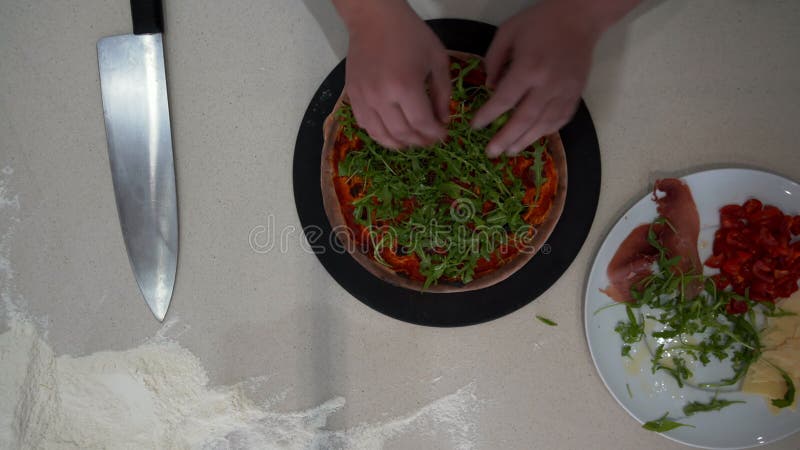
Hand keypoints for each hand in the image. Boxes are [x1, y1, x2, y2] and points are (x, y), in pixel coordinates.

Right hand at [337, 1, 449, 148]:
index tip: (443, 135)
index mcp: (406, 86)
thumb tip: (442, 120)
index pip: (422, 124)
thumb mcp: (437, 59)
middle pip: (403, 134)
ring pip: (381, 135)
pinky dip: (380, 135)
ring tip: (411, 142)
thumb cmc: (409, 34)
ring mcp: (364, 98)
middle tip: (430, 140)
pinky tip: (391, 133)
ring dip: (399, 144)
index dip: (435, 134)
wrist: (374, 18)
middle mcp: (382, 97)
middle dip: (420, 141)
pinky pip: (365, 125)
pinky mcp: (353, 96)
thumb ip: (443, 93)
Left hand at [471, 0, 602, 157]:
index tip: (475, 126)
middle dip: (505, 138)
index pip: (504, 99)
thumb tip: (489, 88)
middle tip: (491, 153)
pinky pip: (560, 120)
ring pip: (543, 124)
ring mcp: (565, 92)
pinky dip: (545, 131)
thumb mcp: (507, 33)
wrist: (580, 18)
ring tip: (509, 151)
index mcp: (529, 67)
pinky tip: (532, 137)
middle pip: (524, 119)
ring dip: (525, 140)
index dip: (488, 115)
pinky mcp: (576, 95)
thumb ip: (493, 61)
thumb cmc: (540, 23)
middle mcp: (548, 84)